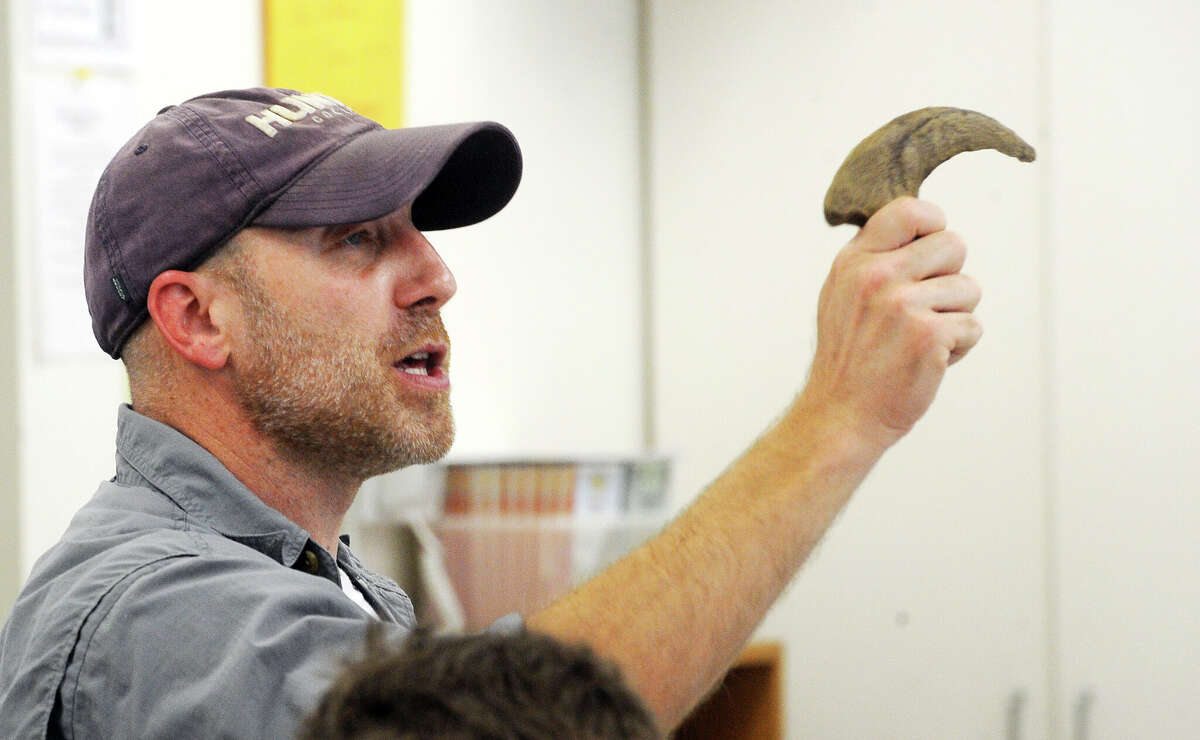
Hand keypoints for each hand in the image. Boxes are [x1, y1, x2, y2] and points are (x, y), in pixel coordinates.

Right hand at [800, 197, 982, 450]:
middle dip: (951, 276)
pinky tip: (927, 361)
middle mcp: (876, 276)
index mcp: (854, 261)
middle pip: (954, 245)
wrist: (841, 414)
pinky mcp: (928, 336)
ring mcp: (902, 305)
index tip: (929, 254)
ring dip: (955, 317)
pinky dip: (958, 348)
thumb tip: (921, 224)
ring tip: (920, 339)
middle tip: (925, 307)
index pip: (910, 210)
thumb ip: (875, 258)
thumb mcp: (841, 294)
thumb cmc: (848, 357)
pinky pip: (973, 327)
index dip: (933, 226)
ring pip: (969, 289)